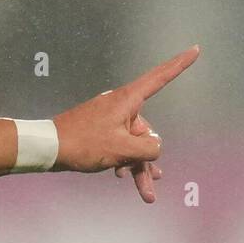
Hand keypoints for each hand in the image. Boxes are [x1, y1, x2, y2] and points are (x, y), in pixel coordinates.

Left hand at [51, 45, 200, 203]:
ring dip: (139, 167)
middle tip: (150, 183)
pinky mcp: (101, 131)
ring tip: (146, 193)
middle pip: (147, 131)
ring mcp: (110, 119)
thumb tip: (154, 147)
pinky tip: (122, 177)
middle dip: (149, 158)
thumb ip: (148, 148)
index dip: (179, 64)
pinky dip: (124, 161)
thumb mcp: (123, 148)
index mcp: (128, 100)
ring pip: (134, 144)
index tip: (195, 49)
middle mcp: (122, 106)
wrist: (48, 148)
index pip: (160, 78)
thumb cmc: (85, 143)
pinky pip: (120, 146)